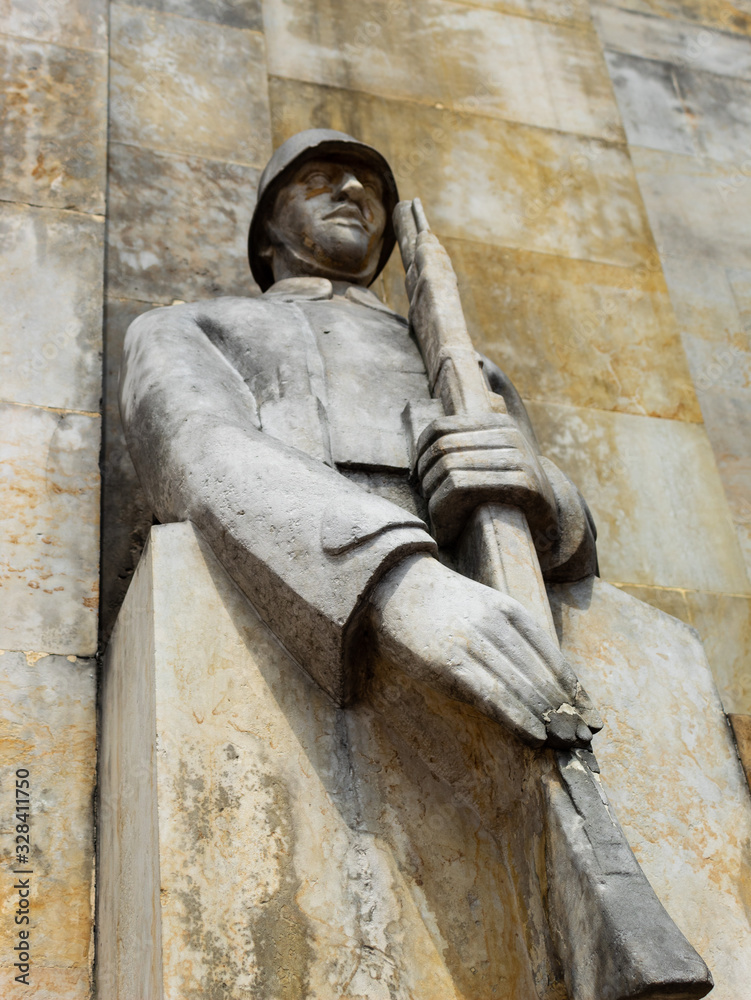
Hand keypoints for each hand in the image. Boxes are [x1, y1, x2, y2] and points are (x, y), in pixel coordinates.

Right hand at [367, 554, 601, 747]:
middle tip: (583, 739)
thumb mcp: (486, 610)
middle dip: (566, 711)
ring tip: (566, 743)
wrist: (396, 585)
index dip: (575, 692)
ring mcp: (474, 642)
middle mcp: (498, 625)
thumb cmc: (444, 606)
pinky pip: (492, 694)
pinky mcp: (449, 661)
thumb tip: (543, 682)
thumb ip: (513, 638)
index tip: (591, 718)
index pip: (553, 658)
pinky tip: (534, 735)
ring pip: (521, 686)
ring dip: (548, 719)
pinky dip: (517, 716)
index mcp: (512, 611)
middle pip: (541, 675)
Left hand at [415, 413, 557, 545]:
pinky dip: (444, 504)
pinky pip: (460, 486)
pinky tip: (448, 517)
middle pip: (442, 448)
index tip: (418, 474)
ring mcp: (519, 458)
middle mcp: (510, 435)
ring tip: (437, 506)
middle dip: (425, 474)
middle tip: (426, 493)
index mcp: (498, 423)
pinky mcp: (522, 484)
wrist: (547, 520)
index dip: (420, 452)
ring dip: (433, 491)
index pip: (440, 427)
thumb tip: (421, 446)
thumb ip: (463, 444)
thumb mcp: (488, 459)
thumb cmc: (505, 493)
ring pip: (448, 466)